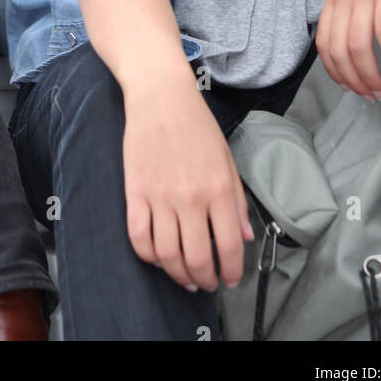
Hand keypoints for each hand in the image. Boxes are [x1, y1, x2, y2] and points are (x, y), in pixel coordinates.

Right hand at [122, 66, 253, 292]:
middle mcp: (191, 197)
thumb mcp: (227, 159)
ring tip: (185, 276)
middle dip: (205, 280)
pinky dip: (148, 256)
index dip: (233, 272)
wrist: (160, 96)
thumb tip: (245, 236)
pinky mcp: (135, 192)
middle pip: (197, 259)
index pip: (230, 247)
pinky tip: (158, 257)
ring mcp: (160, 196)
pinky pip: (138, 238)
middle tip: (207, 283)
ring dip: (178, 274)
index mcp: (219, 189)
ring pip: (167, 255)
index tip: (230, 279)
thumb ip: (237, 200)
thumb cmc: (197, 125)